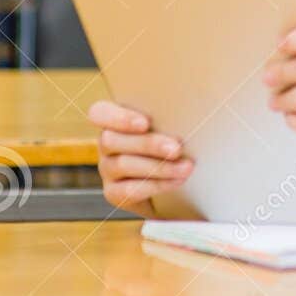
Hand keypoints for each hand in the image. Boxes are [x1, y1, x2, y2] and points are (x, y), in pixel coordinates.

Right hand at [88, 99, 192, 217]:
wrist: (177, 183)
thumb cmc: (175, 140)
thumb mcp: (171, 124)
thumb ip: (171, 114)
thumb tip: (196, 102)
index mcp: (115, 119)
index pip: (99, 113)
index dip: (118, 117)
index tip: (145, 123)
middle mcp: (107, 143)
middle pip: (112, 140)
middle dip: (148, 144)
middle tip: (176, 148)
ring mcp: (107, 169)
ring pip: (123, 164)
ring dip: (158, 166)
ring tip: (186, 167)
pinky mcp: (114, 193)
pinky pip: (130, 190)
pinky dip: (157, 185)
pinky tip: (177, 181)